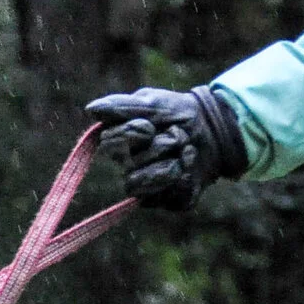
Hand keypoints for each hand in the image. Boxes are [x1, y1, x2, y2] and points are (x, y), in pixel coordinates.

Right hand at [81, 85, 249, 211]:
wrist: (212, 128)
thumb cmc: (175, 113)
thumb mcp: (150, 102)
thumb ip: (122, 106)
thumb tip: (91, 110)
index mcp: (118, 146)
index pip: (109, 145)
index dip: (132, 134)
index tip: (150, 126)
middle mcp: (127, 170)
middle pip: (131, 166)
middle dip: (161, 146)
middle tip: (177, 135)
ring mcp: (146, 190)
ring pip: (146, 185)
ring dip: (173, 164)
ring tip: (186, 151)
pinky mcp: (168, 201)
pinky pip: (170, 197)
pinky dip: (185, 180)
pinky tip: (191, 168)